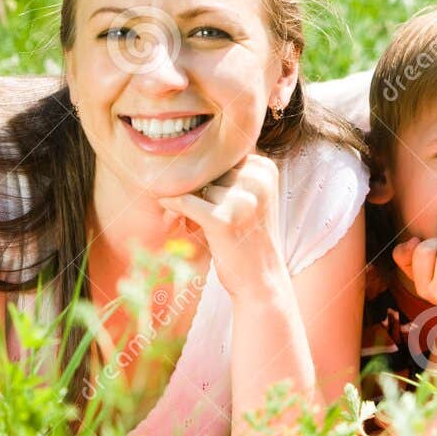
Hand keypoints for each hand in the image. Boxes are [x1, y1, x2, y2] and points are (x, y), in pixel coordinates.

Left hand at [158, 154, 285, 302]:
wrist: (261, 278)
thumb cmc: (247, 236)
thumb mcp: (249, 197)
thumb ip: (227, 174)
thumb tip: (178, 158)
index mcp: (265, 169)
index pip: (221, 157)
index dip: (209, 176)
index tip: (206, 195)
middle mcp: (257, 180)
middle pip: (208, 171)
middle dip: (196, 190)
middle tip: (193, 213)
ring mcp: (241, 200)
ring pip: (195, 187)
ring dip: (186, 204)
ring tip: (194, 225)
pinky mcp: (223, 219)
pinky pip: (184, 202)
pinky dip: (172, 207)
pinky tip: (171, 216)